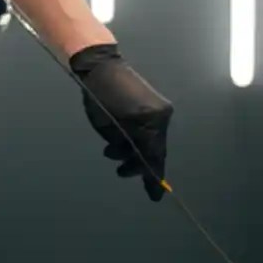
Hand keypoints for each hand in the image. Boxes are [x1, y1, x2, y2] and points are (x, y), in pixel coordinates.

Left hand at [69, 45, 172, 200]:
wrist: (103, 66)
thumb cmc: (100, 98)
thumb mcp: (109, 128)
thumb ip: (126, 147)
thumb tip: (138, 162)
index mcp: (150, 121)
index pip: (154, 155)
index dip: (153, 177)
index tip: (155, 196)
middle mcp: (162, 116)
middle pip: (155, 149)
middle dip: (139, 162)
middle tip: (122, 171)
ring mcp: (161, 109)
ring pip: (151, 139)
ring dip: (134, 149)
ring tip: (112, 152)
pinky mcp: (156, 105)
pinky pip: (150, 129)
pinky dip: (138, 137)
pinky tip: (122, 141)